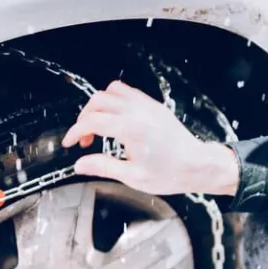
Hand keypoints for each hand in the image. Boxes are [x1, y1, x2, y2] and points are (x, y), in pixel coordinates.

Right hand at [62, 81, 238, 196]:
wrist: (197, 165)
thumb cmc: (171, 173)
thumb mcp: (133, 177)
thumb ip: (103, 167)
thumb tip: (80, 164)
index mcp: (130, 129)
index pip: (91, 121)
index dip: (75, 131)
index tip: (70, 143)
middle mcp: (137, 112)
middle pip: (97, 102)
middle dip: (84, 118)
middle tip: (85, 138)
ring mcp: (146, 106)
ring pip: (111, 91)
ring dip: (99, 106)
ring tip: (99, 126)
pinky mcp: (154, 106)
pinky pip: (128, 92)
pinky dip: (115, 100)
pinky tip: (116, 119)